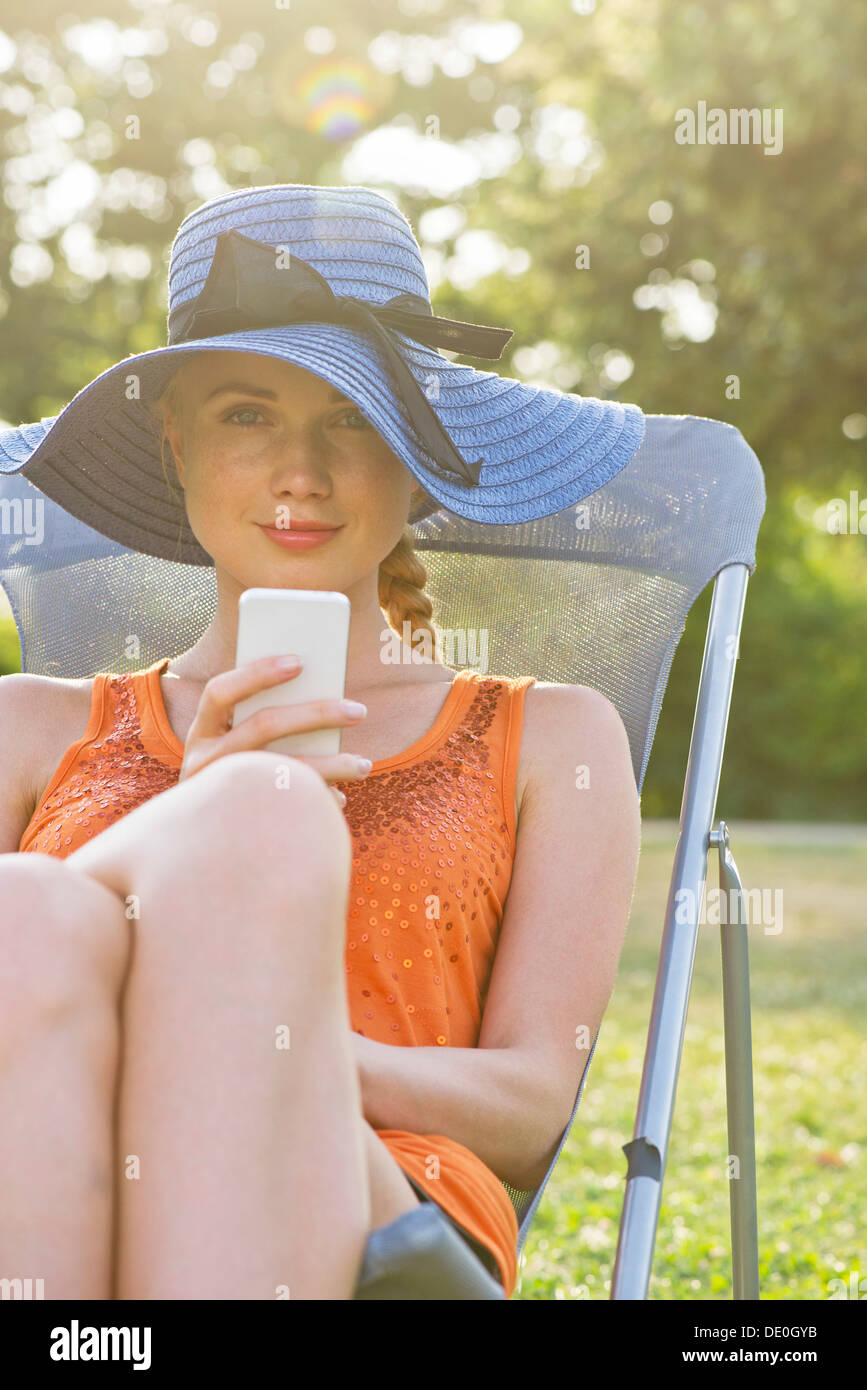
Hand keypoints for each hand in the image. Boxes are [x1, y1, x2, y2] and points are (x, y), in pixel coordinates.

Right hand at [177, 654, 370, 807]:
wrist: (199, 855)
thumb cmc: (228, 782)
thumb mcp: (228, 750)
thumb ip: (256, 725)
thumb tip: (316, 697)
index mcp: (201, 733)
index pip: (219, 692)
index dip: (257, 674)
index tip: (299, 662)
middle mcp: (203, 761)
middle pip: (264, 725)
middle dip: (317, 714)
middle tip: (359, 710)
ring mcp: (219, 795)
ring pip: (283, 769)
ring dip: (332, 764)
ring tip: (364, 765)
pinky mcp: (241, 824)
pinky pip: (288, 806)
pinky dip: (317, 800)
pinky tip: (338, 798)